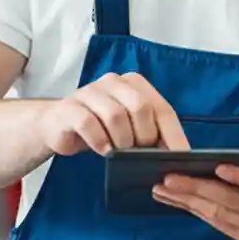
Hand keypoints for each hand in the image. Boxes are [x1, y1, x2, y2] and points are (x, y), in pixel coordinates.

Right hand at [37, 72, 190, 156]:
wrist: (57, 124)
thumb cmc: (100, 128)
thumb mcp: (129, 128)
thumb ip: (150, 134)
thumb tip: (177, 157)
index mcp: (134, 83)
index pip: (162, 108)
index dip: (173, 134)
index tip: (180, 157)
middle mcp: (113, 82)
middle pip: (140, 107)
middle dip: (145, 136)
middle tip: (140, 154)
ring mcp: (89, 92)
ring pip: (115, 115)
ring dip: (122, 141)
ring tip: (119, 153)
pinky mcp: (69, 107)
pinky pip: (88, 123)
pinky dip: (100, 141)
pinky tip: (103, 151)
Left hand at [152, 144, 238, 239]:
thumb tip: (233, 156)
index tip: (216, 166)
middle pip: (233, 202)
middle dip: (198, 189)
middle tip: (169, 178)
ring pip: (220, 215)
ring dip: (187, 202)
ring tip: (162, 189)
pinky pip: (218, 223)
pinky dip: (196, 211)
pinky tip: (177, 200)